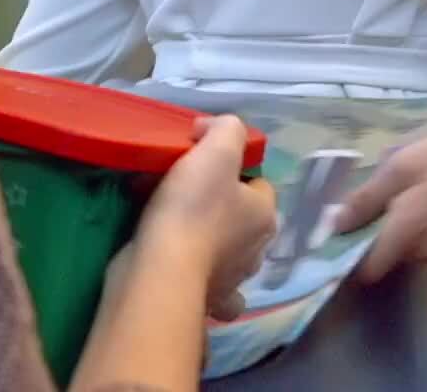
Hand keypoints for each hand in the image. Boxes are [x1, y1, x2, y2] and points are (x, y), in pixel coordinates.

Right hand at [133, 116, 277, 316]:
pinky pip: (214, 286)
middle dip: (223, 206)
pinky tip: (189, 266)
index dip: (233, 169)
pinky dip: (206, 277)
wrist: (162, 269)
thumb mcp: (215, 150)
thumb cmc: (192, 208)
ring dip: (214, 242)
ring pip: (230, 252)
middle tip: (185, 191)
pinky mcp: (208, 298)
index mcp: (264, 214)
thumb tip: (211, 129)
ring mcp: (234, 278)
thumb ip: (225, 128)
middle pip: (243, 216)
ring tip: (178, 225)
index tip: (201, 164)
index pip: (258, 182)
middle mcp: (257, 248)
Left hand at [333, 115, 426, 283]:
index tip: (321, 237)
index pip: (365, 268)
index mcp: (407, 233)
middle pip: (376, 257)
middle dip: (358, 236)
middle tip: (344, 203)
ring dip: (379, 227)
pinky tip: (398, 197)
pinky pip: (409, 239)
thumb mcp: (400, 168)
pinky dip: (398, 224)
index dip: (341, 255)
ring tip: (371, 195)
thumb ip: (365, 199)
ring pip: (393, 247)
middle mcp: (421, 251)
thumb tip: (332, 226)